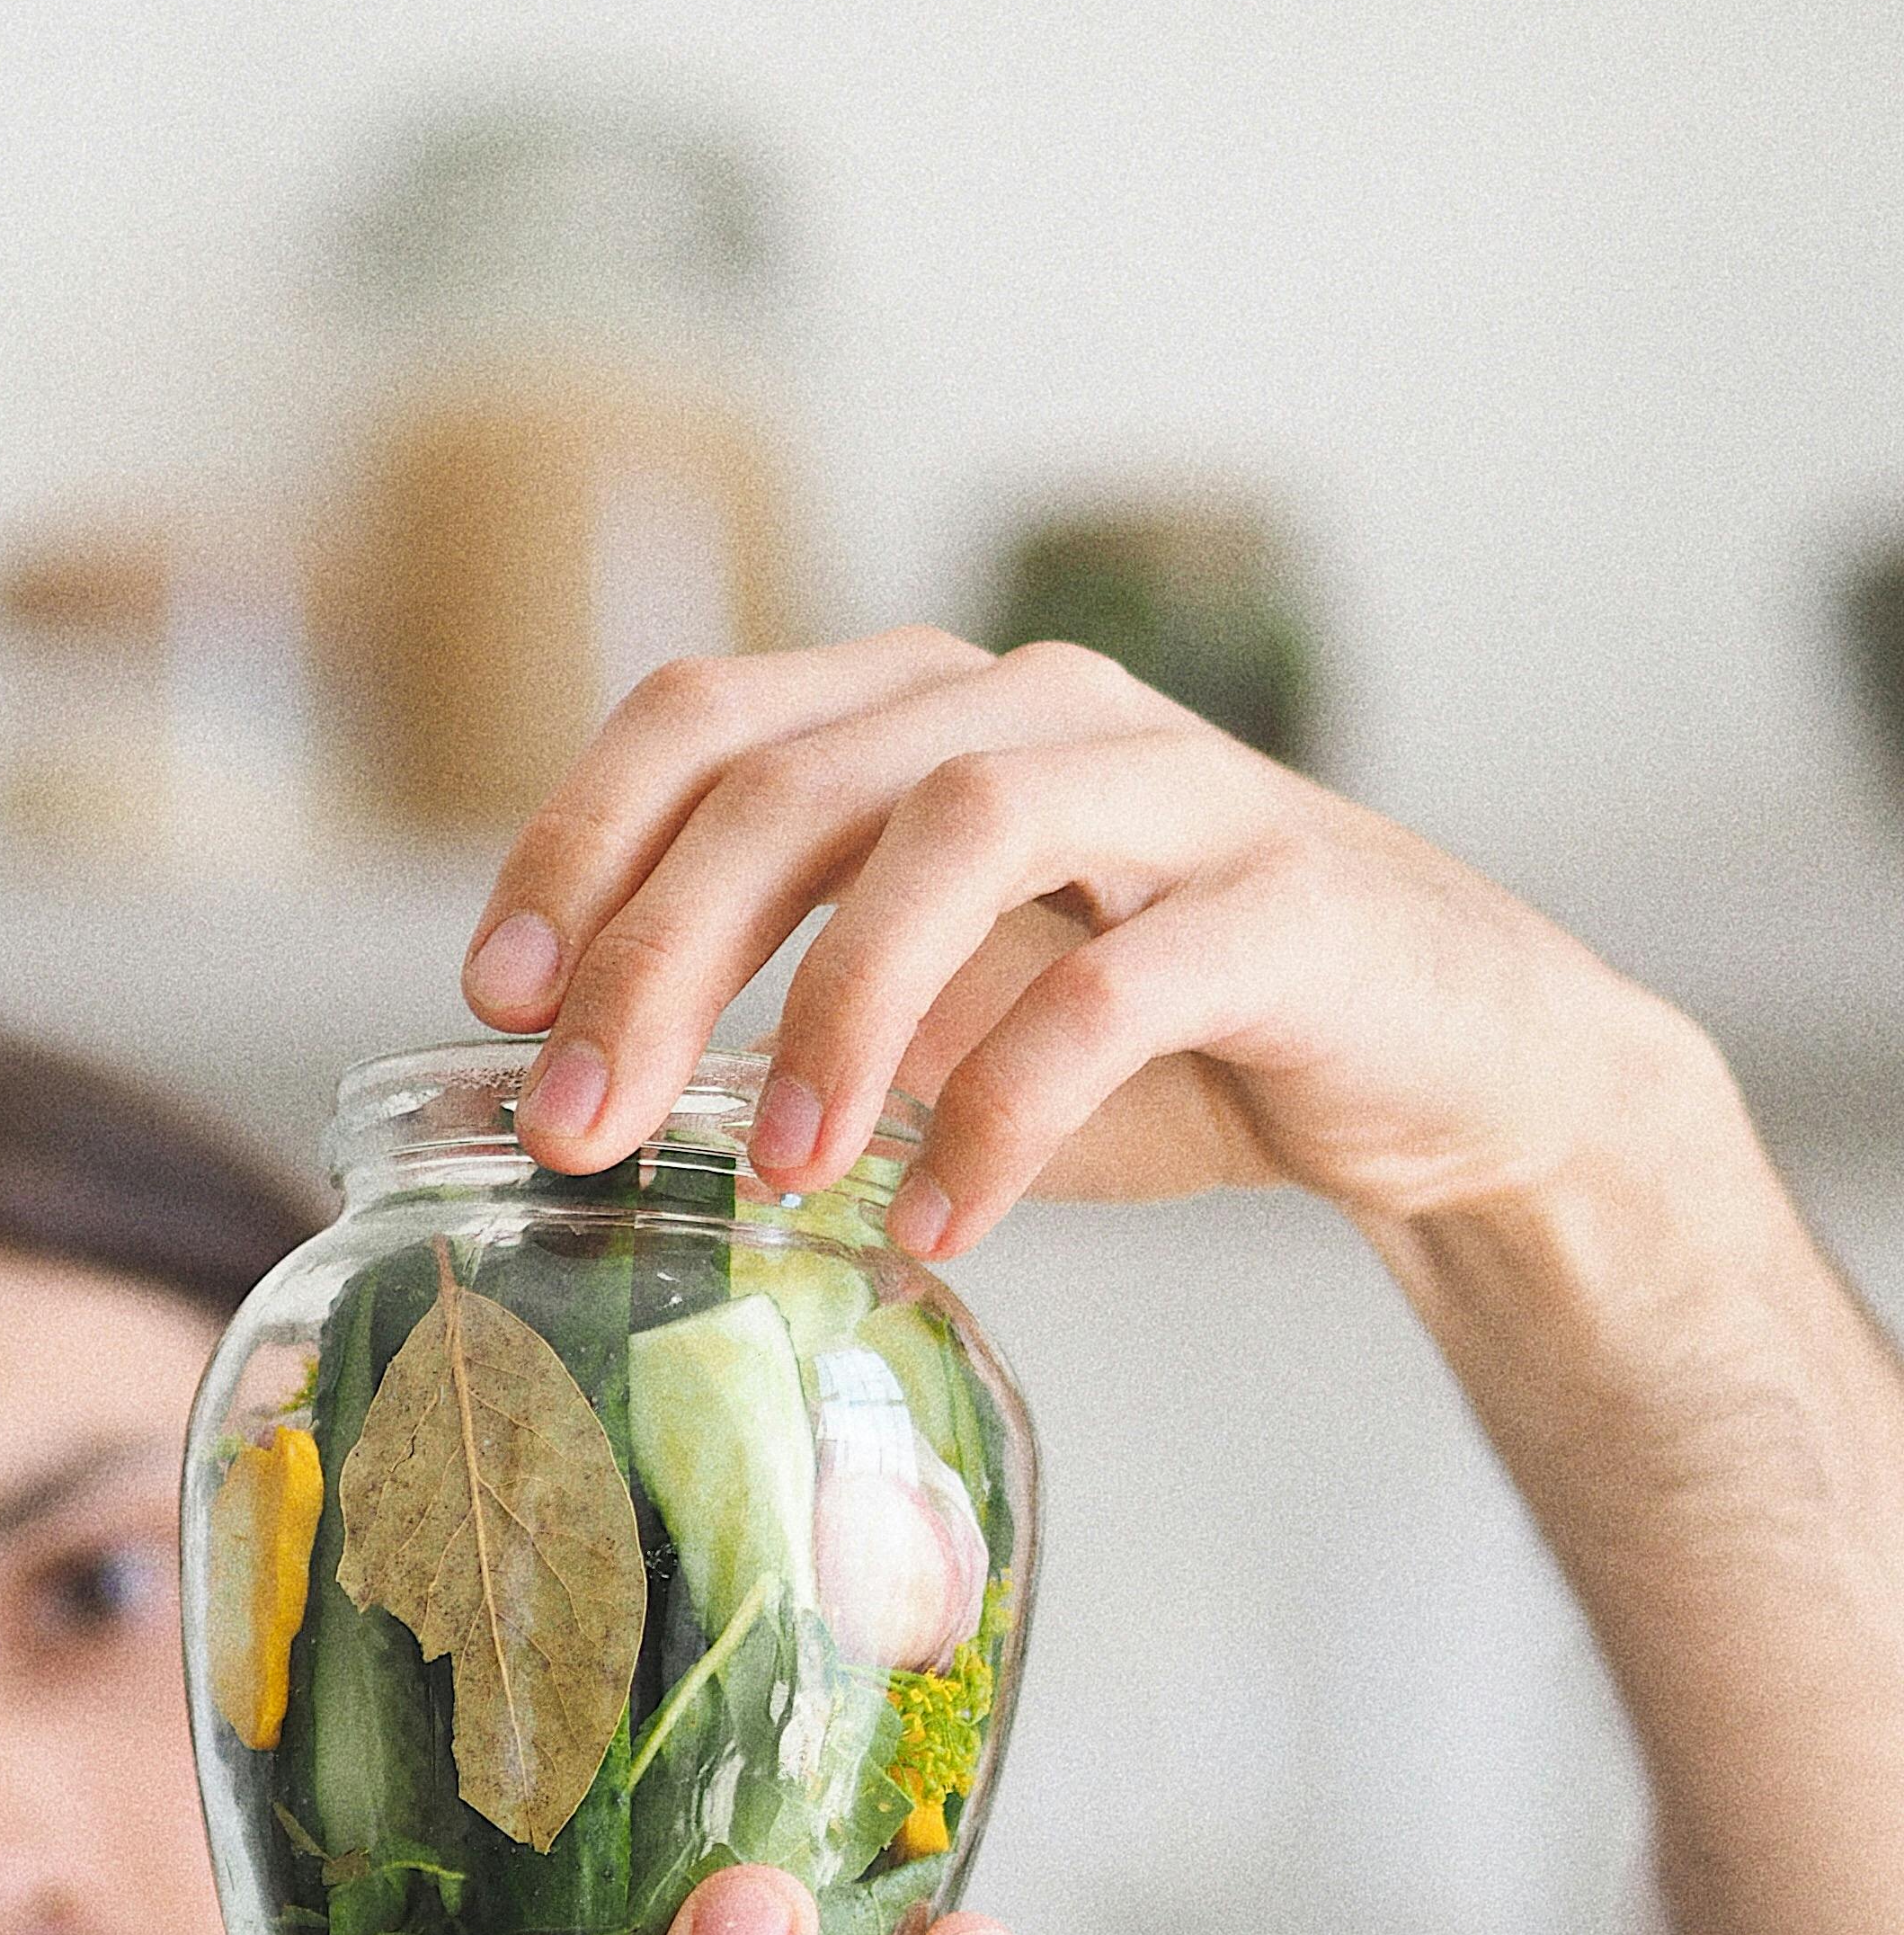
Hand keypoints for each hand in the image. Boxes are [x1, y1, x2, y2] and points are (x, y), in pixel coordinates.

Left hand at [459, 631, 1729, 1264]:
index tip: (494, 997)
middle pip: (797, 779)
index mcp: (925, 718)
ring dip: (837, 1007)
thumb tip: (582, 1100)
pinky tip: (932, 1222)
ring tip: (775, 1173)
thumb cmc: (1160, 1039)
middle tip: (579, 1123)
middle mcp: (1038, 712)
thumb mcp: (938, 1022)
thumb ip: (787, 1021)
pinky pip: (1120, 989)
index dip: (580, 842)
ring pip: (960, 832)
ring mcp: (1176, 790)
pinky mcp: (1289, 903)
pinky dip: (1005, 1111)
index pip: (705, 719)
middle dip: (660, 955)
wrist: (1440, 1067)